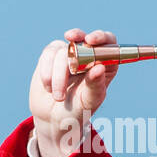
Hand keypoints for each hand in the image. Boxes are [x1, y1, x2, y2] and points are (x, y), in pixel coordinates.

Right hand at [29, 29, 119, 156]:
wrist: (53, 120)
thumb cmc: (78, 112)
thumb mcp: (89, 102)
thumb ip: (95, 86)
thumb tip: (98, 68)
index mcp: (105, 64)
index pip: (108, 41)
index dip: (101, 37)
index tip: (90, 41)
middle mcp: (87, 55)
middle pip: (84, 37)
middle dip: (76, 40)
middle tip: (71, 44)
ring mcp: (68, 54)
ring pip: (63, 51)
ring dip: (59, 75)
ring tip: (58, 96)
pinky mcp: (51, 56)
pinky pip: (48, 55)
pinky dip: (47, 72)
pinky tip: (48, 87)